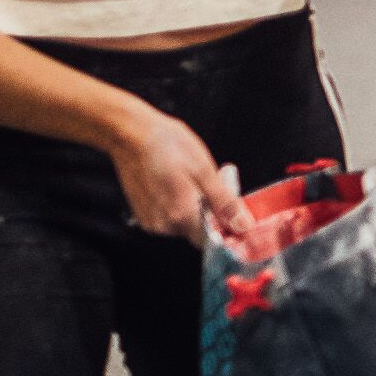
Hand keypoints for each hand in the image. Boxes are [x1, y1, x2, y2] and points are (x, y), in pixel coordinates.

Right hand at [109, 106, 247, 248]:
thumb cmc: (167, 145)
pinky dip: (177, 205)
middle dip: (211, 211)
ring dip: (195, 207)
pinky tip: (176, 183)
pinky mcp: (143, 215)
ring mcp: (151, 221)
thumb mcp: (204, 169)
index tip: (232, 210)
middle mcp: (164, 225)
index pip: (213, 240)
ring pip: (184, 224)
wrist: (132, 135)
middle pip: (200, 231)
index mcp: (182, 215)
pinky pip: (169, 218)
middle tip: (214, 182)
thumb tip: (243, 225)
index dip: (226, 227)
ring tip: (192, 179)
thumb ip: (225, 202)